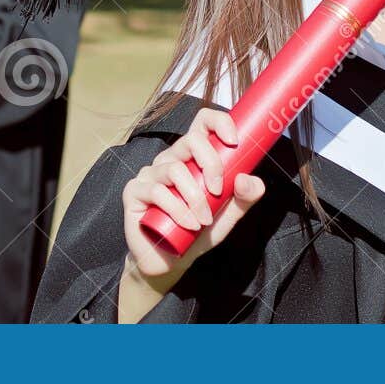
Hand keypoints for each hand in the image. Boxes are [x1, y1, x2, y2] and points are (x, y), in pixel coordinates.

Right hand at [121, 108, 265, 281]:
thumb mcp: (227, 216)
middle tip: (218, 191)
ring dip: (195, 197)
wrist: (169, 260)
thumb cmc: (197, 232)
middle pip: (190, 140)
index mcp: (192, 157)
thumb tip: (249, 179)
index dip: (219, 122)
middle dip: (210, 163)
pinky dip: (177, 209)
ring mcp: (150, 174)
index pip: (202, 123)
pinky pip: (157, 191)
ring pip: (175, 169)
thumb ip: (243, 198)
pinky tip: (188, 224)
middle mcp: (170, 159)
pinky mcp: (134, 191)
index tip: (234, 141)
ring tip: (203, 220)